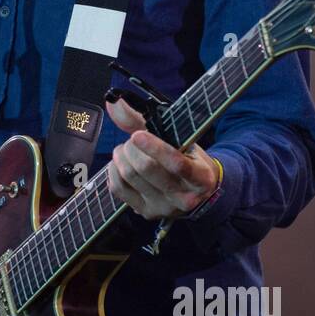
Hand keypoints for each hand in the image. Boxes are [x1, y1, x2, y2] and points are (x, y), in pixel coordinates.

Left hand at [105, 95, 218, 221]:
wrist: (194, 191)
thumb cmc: (187, 157)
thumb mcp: (178, 138)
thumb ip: (144, 120)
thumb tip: (114, 103)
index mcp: (201, 178)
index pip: (176, 164)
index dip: (154, 147)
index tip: (137, 135)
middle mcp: (184, 197)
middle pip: (145, 168)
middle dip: (131, 147)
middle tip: (133, 140)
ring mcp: (164, 208)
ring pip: (129, 176)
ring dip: (121, 156)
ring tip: (126, 150)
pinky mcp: (145, 213)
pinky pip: (118, 189)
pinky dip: (113, 170)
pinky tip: (120, 163)